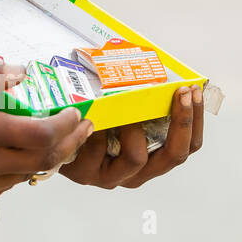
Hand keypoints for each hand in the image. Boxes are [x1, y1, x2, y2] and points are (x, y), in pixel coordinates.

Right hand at [0, 61, 93, 210]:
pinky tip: (11, 153)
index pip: (44, 135)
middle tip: (81, 127)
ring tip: (50, 137)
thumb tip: (20, 71)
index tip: (76, 113)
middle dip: (70, 142)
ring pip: (27, 174)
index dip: (68, 125)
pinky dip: (16, 168)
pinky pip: (5, 185)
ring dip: (44, 157)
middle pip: (46, 160)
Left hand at [60, 85, 204, 188]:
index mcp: (151, 160)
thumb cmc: (88, 119)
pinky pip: (99, 150)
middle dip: (181, 122)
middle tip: (179, 92)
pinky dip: (98, 129)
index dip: (194, 120)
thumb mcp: (118, 113)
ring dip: (132, 127)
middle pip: (174, 156)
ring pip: (137, 156)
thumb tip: (154, 64)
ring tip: (121, 105)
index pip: (188, 146)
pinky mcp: (85, 174)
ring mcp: (111, 177)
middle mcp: (136, 174)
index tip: (191, 90)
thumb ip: (137, 101)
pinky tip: (90, 114)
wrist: (47, 142)